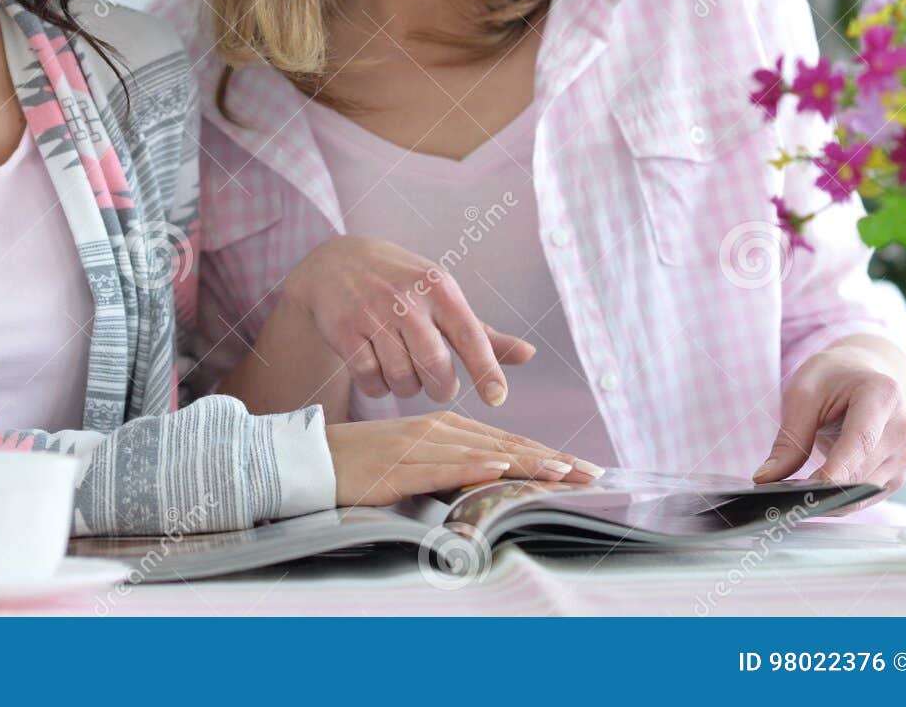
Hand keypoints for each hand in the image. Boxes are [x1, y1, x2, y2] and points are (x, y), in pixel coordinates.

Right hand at [280, 236, 535, 405]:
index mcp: (439, 288)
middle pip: (435, 366)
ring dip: (408, 387)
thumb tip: (529, 355)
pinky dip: (378, 386)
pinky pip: (369, 379)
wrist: (337, 261)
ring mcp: (372, 314)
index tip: (497, 398)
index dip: (486, 370)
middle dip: (442, 388)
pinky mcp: (343, 331)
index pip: (470, 334)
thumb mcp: (442, 296)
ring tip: (406, 373)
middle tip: (440, 386)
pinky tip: (378, 371)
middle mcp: (406, 299)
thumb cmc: (403, 284)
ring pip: (401, 378)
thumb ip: (482, 332)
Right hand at [326, 412, 604, 506]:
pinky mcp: (398, 465)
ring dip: (524, 463)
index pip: (507, 444)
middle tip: (591, 474)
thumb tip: (491, 477)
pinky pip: (440, 467)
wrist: (314, 458)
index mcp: (445, 428)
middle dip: (550, 461)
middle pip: (504, 447)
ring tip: (560, 472)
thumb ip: (452, 464)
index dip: (548, 456)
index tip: (583, 469)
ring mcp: (418, 446)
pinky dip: (470, 467)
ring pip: (481, 454)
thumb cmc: (364, 461)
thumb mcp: (413, 458)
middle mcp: (438, 431)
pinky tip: (496, 470)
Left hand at [753, 342, 905, 505]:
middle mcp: (902, 426)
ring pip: (865, 490)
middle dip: (824, 488)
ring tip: (798, 491)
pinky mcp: (898, 472)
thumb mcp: (802, 395)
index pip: (861, 439)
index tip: (814, 489)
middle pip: (862, 470)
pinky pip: (869, 497)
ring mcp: (904, 452)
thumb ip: (789, 439)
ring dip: (831, 498)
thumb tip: (767, 477)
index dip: (839, 468)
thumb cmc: (831, 379)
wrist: (859, 375)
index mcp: (882, 394)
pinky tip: (819, 492)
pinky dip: (842, 499)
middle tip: (785, 495)